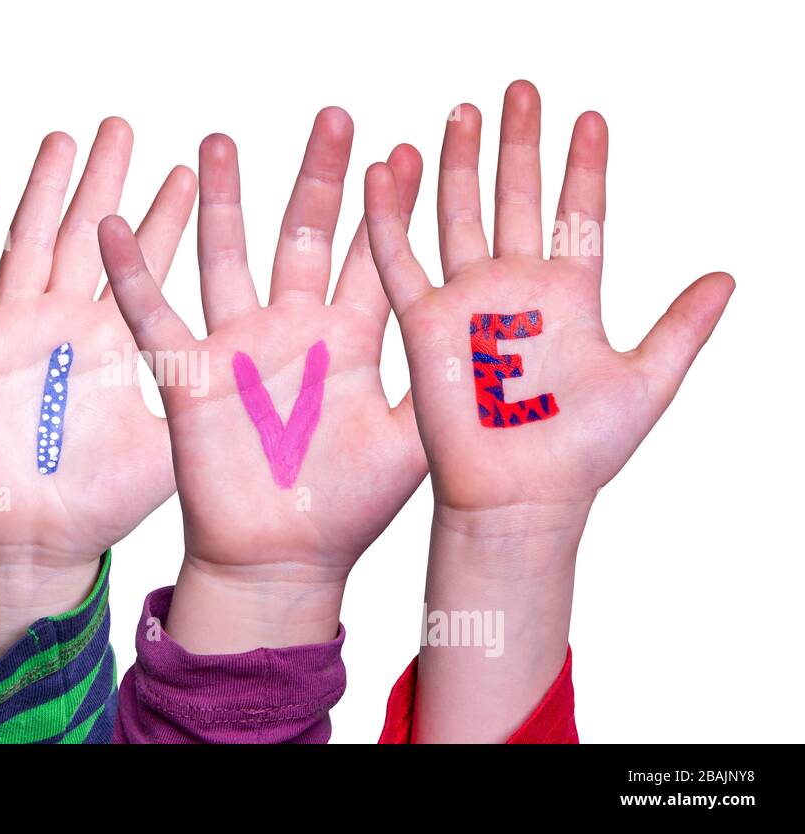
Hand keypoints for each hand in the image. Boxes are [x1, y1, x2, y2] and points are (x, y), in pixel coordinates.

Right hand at [0, 119, 195, 675]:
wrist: (31, 544)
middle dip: (105, 179)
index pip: (146, 263)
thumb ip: (203, 397)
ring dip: (44, 191)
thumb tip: (280, 373)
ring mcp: (14, 333)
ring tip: (63, 140)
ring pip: (29, 243)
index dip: (168, 215)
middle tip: (123, 125)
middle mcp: (66, 327)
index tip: (194, 168)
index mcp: (115, 342)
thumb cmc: (99, 505)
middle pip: (87, 235)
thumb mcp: (169, 442)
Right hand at [100, 109, 427, 650]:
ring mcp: (242, 347)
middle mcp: (296, 331)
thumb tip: (498, 340)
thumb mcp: (413, 445)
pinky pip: (155, 316)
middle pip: (306, 236)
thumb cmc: (346, 510)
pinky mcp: (193, 375)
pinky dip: (133, 275)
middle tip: (335, 120)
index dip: (389, 206)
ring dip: (225, 202)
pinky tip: (114, 228)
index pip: (374, 257)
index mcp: (351, 342)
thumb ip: (441, 385)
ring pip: (230, 256)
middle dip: (320, 178)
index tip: (407, 150)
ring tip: (221, 143)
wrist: (279, 561)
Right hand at [364, 81, 733, 519]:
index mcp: (571, 295)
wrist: (519, 496)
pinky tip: (385, 173)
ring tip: (460, 114)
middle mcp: (518, 289)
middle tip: (519, 92)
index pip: (579, 211)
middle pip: (517, 198)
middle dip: (518, 144)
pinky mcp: (425, 325)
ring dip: (458, 165)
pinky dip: (390, 219)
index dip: (586, 165)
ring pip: (459, 216)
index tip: (590, 118)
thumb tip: (728, 276)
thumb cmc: (580, 453)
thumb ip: (683, 326)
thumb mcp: (648, 382)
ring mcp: (469, 303)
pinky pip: (402, 263)